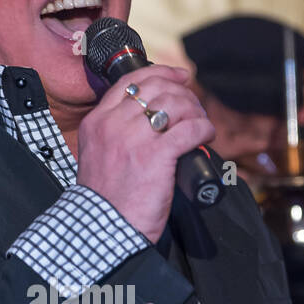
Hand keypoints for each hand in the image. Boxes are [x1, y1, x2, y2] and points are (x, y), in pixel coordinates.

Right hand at [76, 64, 215, 243]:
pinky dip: (204, 129)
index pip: (130, 81)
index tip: (180, 78)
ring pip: (175, 104)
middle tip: (194, 110)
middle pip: (157, 88)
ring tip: (202, 126)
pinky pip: (190, 129)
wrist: (102, 230)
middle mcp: (113, 125)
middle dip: (183, 94)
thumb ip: (115, 137)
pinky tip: (207, 137)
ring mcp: (134, 139)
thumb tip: (150, 123)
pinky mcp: (156, 155)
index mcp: (96, 123)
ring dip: (196, 112)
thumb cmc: (105, 202)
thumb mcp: (98, 158)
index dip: (161, 73)